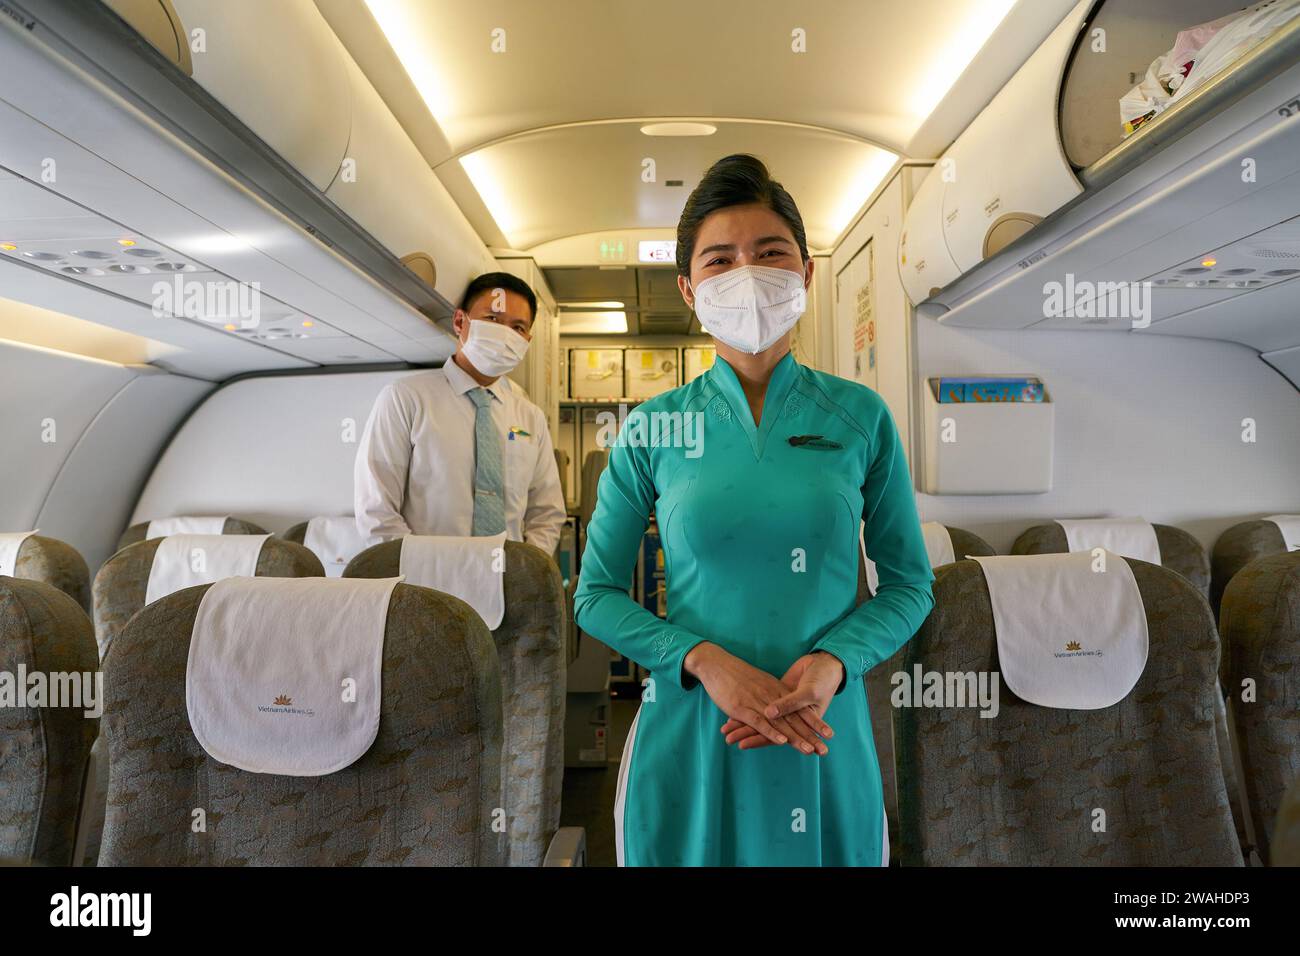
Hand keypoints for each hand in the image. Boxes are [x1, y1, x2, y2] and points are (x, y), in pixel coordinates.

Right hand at [684, 643, 827, 754]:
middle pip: (794, 719)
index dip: (814, 723)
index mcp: (777, 691)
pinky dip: (771, 732)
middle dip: (810, 735)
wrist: (717, 664)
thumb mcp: (760, 682)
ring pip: (780, 723)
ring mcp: (757, 702)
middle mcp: (771, 696)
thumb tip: (779, 707)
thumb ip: (771, 694)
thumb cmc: (736, 674)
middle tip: (824, 750)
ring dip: (795, 738)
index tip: (828, 735)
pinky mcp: (742, 707)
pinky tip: (781, 742)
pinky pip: (759, 722)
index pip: (799, 709)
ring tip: (809, 751)